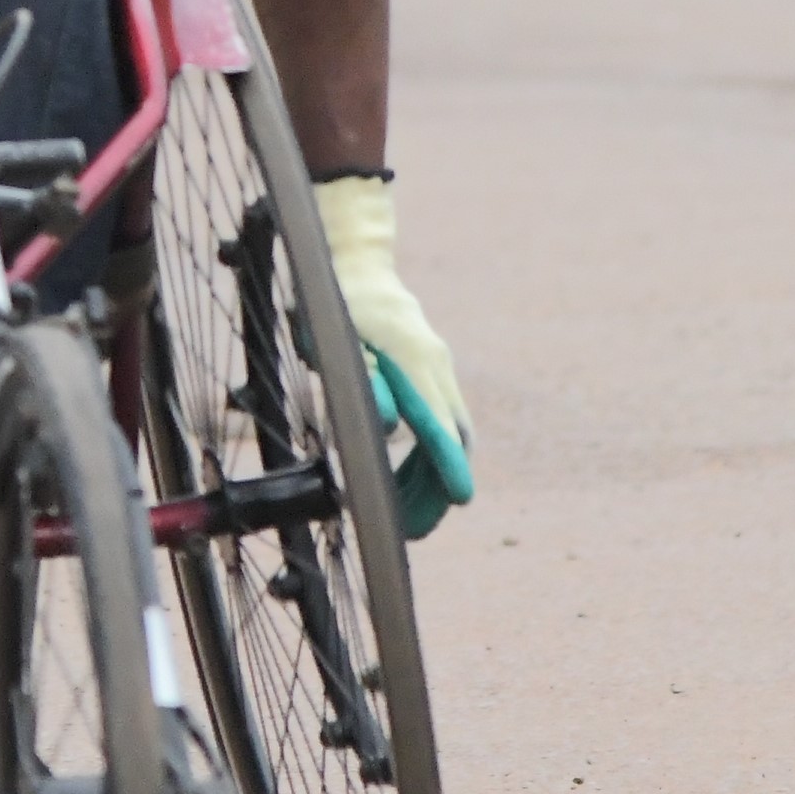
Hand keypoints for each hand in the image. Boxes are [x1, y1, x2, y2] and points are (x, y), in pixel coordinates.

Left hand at [311, 175, 474, 538]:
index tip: (460, 499)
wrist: (355, 264)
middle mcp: (435, 365)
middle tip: (414, 529)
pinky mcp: (430, 373)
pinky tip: (408, 481)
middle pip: (453, 436)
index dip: (448, 464)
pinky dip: (428, 455)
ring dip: (432, 476)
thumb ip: (362, 378)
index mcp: (416, 359)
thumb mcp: (334, 338)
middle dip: (440, 485)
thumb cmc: (337, 302)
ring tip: (408, 518)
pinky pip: (440, 422)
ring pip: (450, 433)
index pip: (440, 422)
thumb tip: (391, 426)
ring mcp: (437, 368)